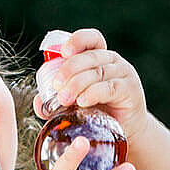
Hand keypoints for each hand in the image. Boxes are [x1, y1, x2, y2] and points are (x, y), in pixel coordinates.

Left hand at [33, 28, 150, 140]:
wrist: (126, 130)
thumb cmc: (99, 112)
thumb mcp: (74, 103)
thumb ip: (55, 101)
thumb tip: (38, 102)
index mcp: (98, 57)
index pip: (91, 39)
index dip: (78, 40)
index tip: (63, 52)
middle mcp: (112, 61)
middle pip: (90, 56)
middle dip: (69, 69)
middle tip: (56, 85)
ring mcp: (123, 74)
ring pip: (98, 72)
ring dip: (77, 84)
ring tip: (64, 99)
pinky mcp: (130, 90)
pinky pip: (110, 88)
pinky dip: (93, 93)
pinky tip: (82, 101)